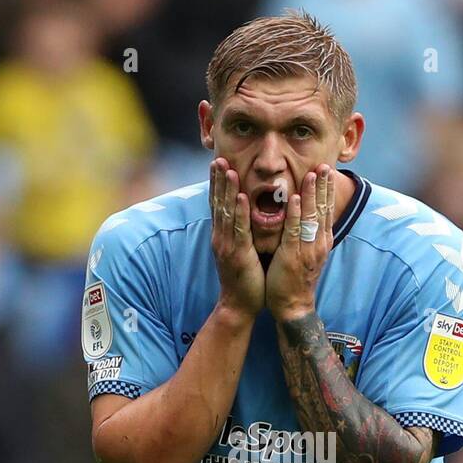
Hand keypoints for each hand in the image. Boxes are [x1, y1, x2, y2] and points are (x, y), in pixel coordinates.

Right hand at [210, 157, 264, 315]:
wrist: (239, 305)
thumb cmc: (245, 279)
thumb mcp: (241, 251)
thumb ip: (241, 234)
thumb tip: (245, 217)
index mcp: (223, 236)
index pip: (218, 204)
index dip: (217, 184)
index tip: (218, 163)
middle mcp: (221, 237)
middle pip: (217, 203)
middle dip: (217, 180)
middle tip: (217, 157)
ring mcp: (227, 245)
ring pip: (226, 212)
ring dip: (226, 189)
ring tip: (226, 168)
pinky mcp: (237, 254)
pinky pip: (238, 229)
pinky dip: (238, 212)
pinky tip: (239, 197)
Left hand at [266, 165, 335, 320]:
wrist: (292, 306)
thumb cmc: (295, 278)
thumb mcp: (306, 252)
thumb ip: (307, 234)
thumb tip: (305, 215)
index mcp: (322, 241)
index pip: (327, 210)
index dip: (327, 190)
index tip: (327, 170)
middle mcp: (319, 243)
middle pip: (323, 209)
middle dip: (324, 186)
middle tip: (325, 164)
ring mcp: (308, 250)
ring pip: (312, 217)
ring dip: (312, 194)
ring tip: (313, 173)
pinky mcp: (293, 257)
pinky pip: (294, 232)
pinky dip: (294, 215)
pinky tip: (293, 199)